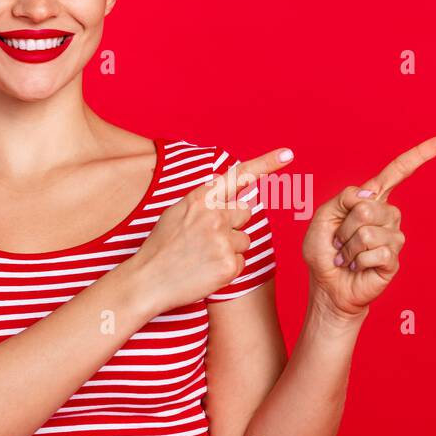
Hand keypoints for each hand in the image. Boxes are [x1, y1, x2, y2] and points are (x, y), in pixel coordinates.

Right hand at [127, 147, 294, 313]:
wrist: (147, 281)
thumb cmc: (161, 248)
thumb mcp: (176, 212)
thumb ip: (203, 200)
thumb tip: (222, 185)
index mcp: (200, 198)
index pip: (238, 175)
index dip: (266, 163)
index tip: (287, 154)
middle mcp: (214, 214)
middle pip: (246, 211)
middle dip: (233, 224)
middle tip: (207, 239)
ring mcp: (222, 239)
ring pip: (246, 240)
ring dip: (230, 249)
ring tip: (203, 257)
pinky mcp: (229, 264)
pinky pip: (242, 262)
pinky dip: (228, 269)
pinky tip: (206, 271)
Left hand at [302, 135, 435, 318]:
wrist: (327, 286)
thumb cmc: (325, 251)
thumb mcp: (323, 217)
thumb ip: (342, 199)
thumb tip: (370, 196)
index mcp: (372, 199)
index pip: (399, 172)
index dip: (421, 155)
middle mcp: (388, 214)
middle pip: (366, 208)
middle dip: (343, 227)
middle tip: (339, 241)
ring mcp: (393, 237)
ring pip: (366, 231)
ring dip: (348, 247)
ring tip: (347, 256)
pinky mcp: (393, 259)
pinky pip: (373, 252)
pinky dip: (356, 261)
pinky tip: (357, 266)